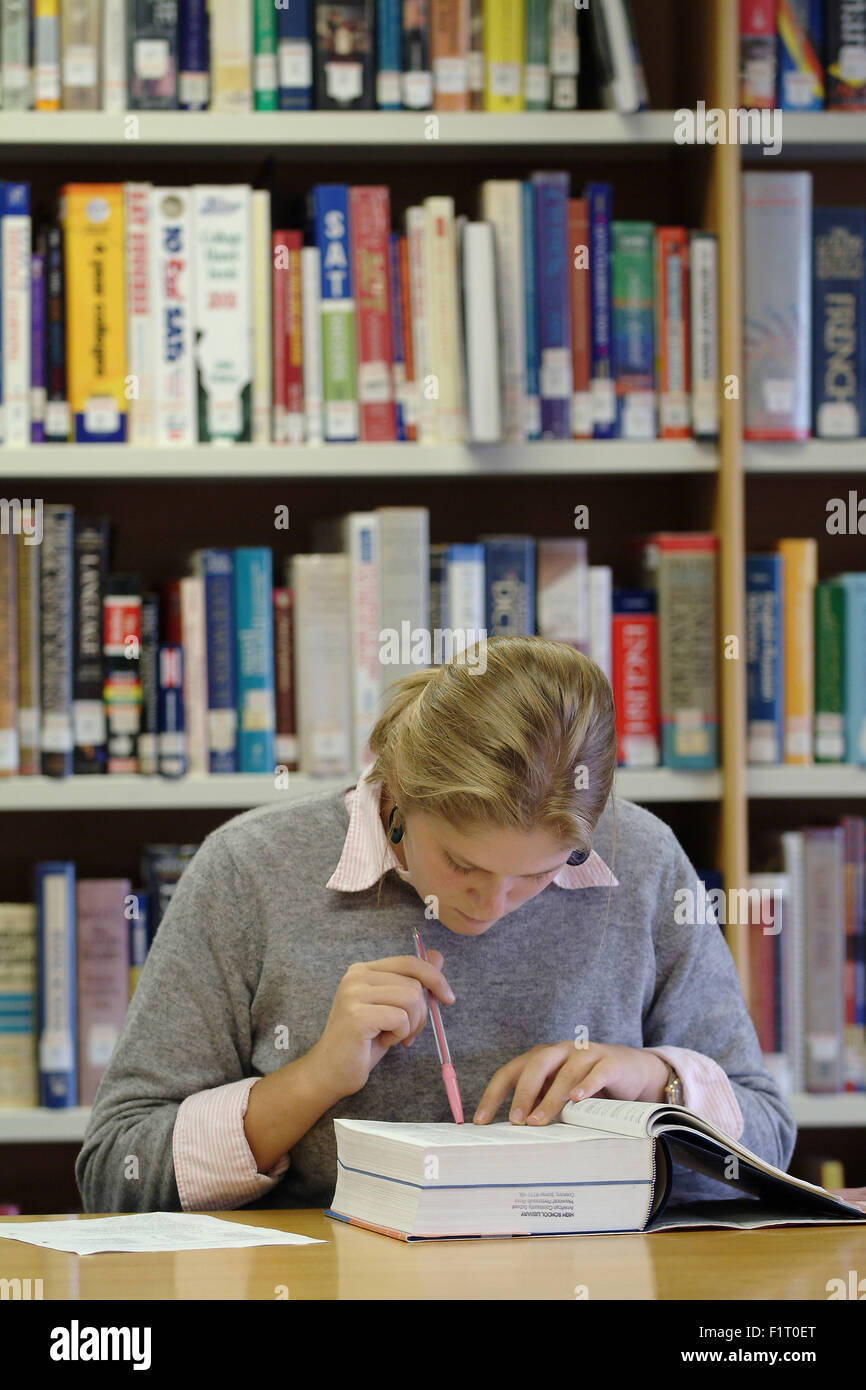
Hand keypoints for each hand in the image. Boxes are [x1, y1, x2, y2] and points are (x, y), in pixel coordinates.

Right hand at [305, 950, 454, 1100]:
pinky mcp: (357, 1016)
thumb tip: (437, 955)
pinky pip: (400, 1018)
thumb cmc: (363, 1042)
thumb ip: (412, 982)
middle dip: (420, 1013)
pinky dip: (400, 1034)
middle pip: (414, 983)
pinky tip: (383, 1041)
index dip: (434, 978)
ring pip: (411, 999)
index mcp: (363, 970)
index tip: (448, 998)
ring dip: (411, 1024)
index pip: (409, 962)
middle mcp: (356, 976)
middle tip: (406, 1033)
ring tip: (393, 1036)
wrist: (331, 1072)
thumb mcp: (392, 1009)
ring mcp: (354, 994)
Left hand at [472, 1042, 669, 1125]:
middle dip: (522, 1093)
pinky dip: (585, 1085)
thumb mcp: (558, 1093)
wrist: (632, 1071)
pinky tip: (576, 1099)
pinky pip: (595, 1072)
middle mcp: (560, 1051)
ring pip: (564, 1072)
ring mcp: (585, 1053)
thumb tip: (511, 1132)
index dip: (493, 1095)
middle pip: (535, 1065)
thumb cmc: (587, 1085)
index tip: (480, 1121)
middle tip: (515, 1121)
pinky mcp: (610, 1062)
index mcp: (541, 1058)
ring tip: (539, 1120)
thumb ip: (539, 1103)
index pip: (510, 1071)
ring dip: (550, 1097)